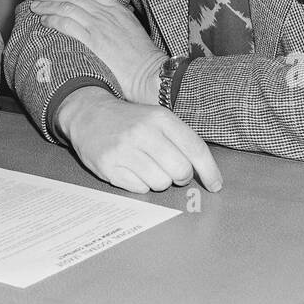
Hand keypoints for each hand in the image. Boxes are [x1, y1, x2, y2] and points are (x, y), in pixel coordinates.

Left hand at [30, 0, 162, 104]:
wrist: (151, 73)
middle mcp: (107, 14)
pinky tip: (44, 20)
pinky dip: (53, 20)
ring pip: (67, 7)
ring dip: (48, 5)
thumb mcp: (132, 30)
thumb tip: (102, 21)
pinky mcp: (93, 41)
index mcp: (118, 9)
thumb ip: (116, 21)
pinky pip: (67, 25)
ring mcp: (100, 26)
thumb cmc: (143, 58)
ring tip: (35, 6)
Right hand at [55, 87, 222, 194]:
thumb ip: (181, 140)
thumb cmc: (131, 121)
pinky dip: (140, 184)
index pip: (195, 148)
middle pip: (180, 171)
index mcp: (160, 118)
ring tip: (146, 165)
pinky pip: (139, 189)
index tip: (215, 185)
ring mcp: (124, 150)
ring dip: (158, 180)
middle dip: (180, 176)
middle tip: (171, 170)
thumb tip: (207, 173)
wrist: (88, 114)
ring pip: (160, 183)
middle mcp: (143, 132)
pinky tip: (131, 169)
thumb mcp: (157, 119)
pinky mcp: (109, 166)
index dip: (209, 171)